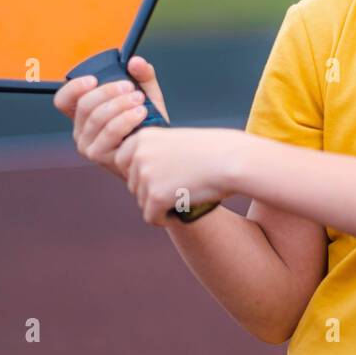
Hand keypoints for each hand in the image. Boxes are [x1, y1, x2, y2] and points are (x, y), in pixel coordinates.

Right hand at [53, 56, 168, 180]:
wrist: (157, 151)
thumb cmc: (146, 123)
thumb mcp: (146, 95)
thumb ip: (143, 76)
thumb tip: (136, 61)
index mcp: (84, 113)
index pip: (64, 99)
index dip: (73, 87)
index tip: (93, 79)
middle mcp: (80, 129)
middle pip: (84, 104)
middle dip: (109, 91)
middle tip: (130, 87)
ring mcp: (87, 144)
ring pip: (97, 117)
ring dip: (120, 104)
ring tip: (139, 100)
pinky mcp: (98, 155)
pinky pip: (110, 132)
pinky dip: (126, 119)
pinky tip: (141, 113)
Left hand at [115, 127, 238, 225]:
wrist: (233, 160)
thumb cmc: (213, 151)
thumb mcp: (177, 141)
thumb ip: (155, 152)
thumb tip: (137, 174)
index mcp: (143, 136)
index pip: (123, 161)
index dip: (142, 173)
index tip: (163, 175)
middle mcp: (139, 154)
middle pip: (133, 184)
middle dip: (152, 190)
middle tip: (178, 187)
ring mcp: (145, 175)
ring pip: (143, 202)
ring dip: (161, 204)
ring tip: (185, 195)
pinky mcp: (155, 196)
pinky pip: (152, 217)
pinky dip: (165, 218)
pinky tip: (181, 210)